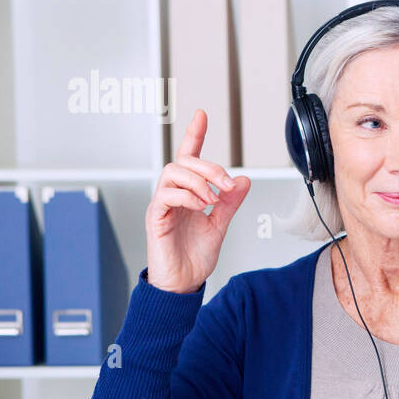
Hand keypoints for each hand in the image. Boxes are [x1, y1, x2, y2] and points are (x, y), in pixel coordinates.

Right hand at [145, 109, 250, 292]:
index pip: (188, 157)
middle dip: (209, 166)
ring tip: (213, 199)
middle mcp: (173, 195)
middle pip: (184, 161)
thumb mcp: (220, 225)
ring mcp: (162, 205)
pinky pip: (166, 195)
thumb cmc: (194, 256)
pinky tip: (201, 206)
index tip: (202, 115)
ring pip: (172, 172)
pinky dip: (187, 196)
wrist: (183, 283)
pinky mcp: (155, 218)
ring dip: (198, 180)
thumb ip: (230, 202)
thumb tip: (243, 180)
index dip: (194, 135)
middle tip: (227, 184)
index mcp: (188, 193)